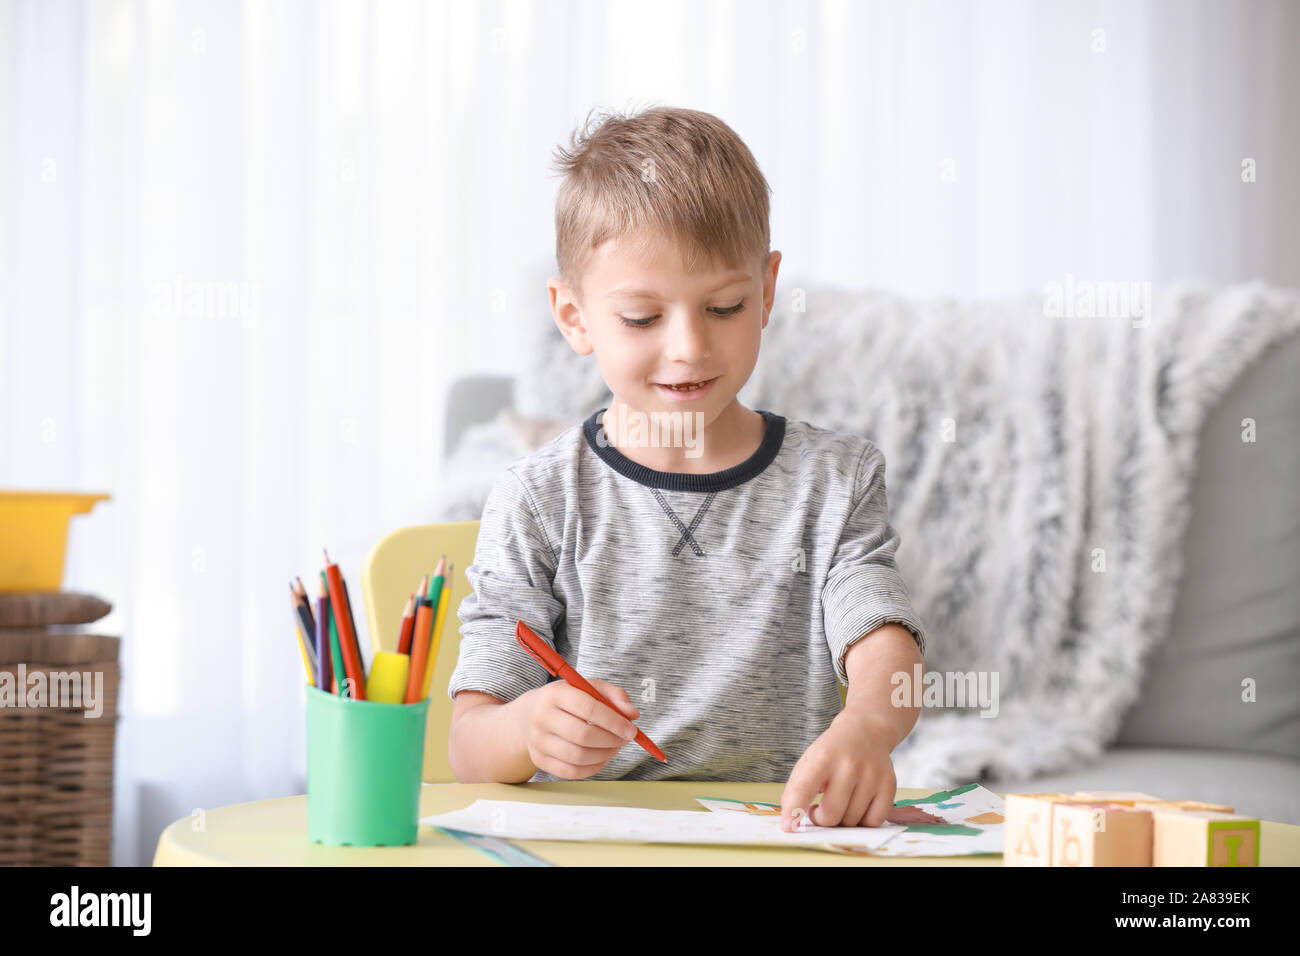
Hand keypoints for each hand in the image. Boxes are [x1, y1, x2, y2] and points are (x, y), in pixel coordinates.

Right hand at [520, 678, 640, 779]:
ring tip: (614, 747)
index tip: (631, 730)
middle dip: (611, 740)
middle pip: (582, 735)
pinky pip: (571, 772)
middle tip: (624, 739)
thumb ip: (613, 696)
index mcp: (555, 693)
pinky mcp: (539, 759)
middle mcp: (542, 717)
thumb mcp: (588, 688)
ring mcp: (538, 741)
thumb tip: (632, 714)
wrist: (530, 715)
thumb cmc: (567, 700)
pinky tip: (601, 758)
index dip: (614, 721)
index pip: (588, 708)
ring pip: (578, 756)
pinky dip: (592, 768)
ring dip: (604, 755)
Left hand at [780, 708, 896, 830]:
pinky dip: (862, 822)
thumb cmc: (832, 752)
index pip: (805, 788)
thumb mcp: (808, 761)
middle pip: (831, 814)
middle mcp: (849, 765)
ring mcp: (872, 775)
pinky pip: (874, 821)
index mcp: (823, 757)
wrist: (866, 732)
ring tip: (838, 803)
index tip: (789, 827)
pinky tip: (855, 808)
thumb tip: (791, 822)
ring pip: (852, 821)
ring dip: (841, 821)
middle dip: (821, 820)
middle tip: (818, 810)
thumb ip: (796, 790)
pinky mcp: (889, 785)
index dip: (795, 810)